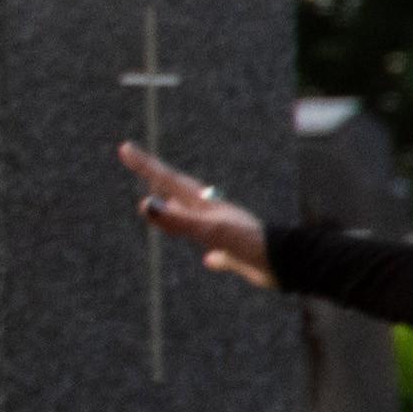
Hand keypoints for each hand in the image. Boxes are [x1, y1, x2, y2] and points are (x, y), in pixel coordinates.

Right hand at [122, 142, 272, 287]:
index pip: (167, 180)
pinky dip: (207, 250)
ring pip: (192, 216)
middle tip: (140, 164)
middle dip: (157, 178)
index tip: (126, 148)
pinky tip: (209, 259)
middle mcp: (211, 214)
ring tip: (166, 204)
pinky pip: (214, 248)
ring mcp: (222, 231)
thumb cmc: (250, 244)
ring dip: (176, 208)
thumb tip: (145, 204)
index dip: (146, 166)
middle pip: (177, 191)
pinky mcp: (234, 252)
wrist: (286, 263)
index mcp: (204, 205)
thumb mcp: (211, 230)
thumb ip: (178, 219)